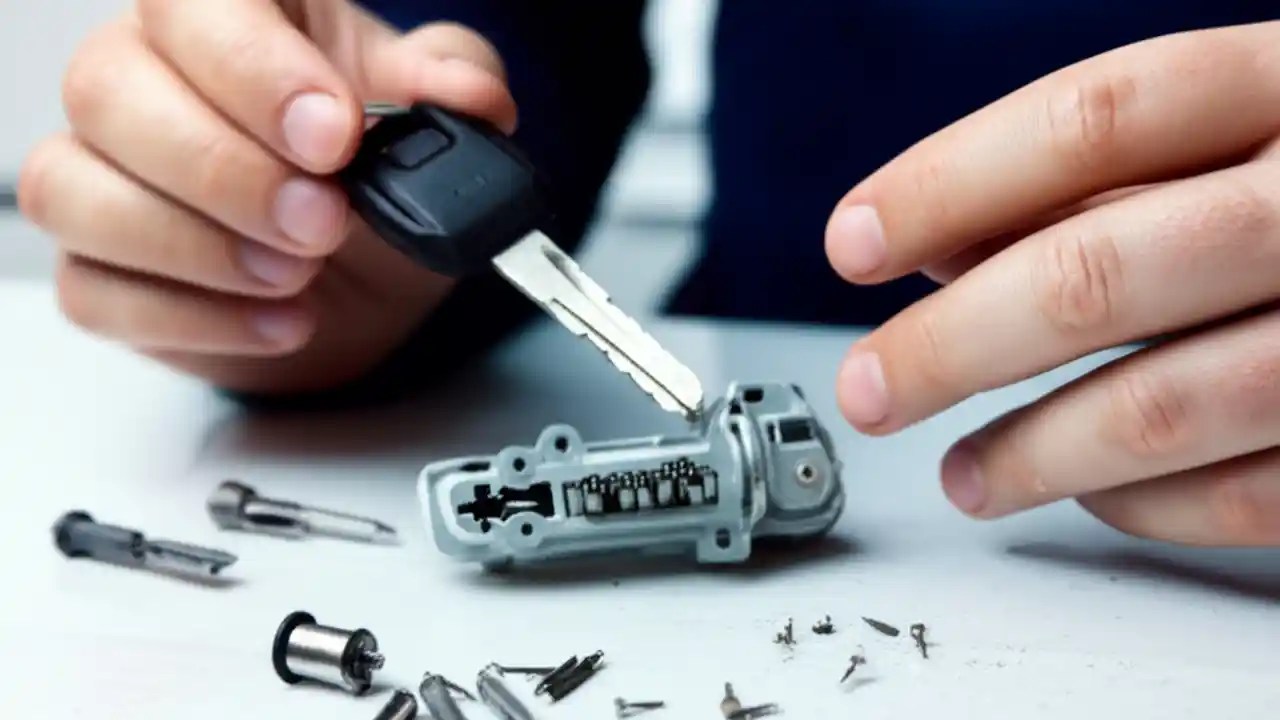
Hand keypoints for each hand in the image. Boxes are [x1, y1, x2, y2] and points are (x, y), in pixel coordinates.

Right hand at [18, 1, 516, 393]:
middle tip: (323, 222)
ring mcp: (101, 171)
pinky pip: (92, 289)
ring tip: (299, 277)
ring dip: (198, 248)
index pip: (196, 5)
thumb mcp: (432, 120)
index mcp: (227, 14)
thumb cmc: (375, 179)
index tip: (333, 136)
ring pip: (73, 189)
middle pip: (109, 90)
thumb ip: (452, 87)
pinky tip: (277, 322)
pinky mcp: (94, 267)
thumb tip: (467, 96)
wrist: (363, 279)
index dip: (256, 70)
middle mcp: (142, 75)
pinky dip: (192, 320)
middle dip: (229, 172)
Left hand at [825, 21, 1279, 545]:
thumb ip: (1119, 174)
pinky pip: (1254, 492)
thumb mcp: (1262, 124)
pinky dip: (1151, 504)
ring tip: (958, 474)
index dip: (950, 181)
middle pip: (1100, 273)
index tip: (852, 241)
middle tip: (870, 387)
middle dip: (953, 344)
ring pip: (1169, 404)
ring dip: (1034, 451)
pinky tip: (1088, 494)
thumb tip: (944, 241)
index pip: (1096, 119)